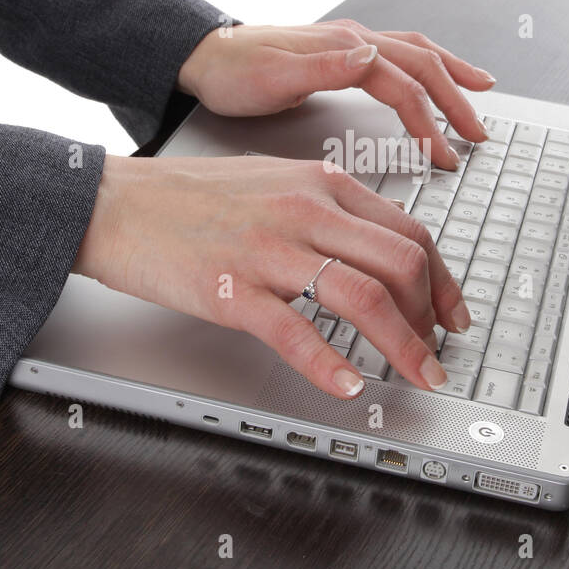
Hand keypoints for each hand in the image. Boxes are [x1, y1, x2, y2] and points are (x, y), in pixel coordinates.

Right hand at [72, 154, 473, 397]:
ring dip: (403, 346)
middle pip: (401, 263)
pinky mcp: (232, 288)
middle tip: (436, 354)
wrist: (117, 203)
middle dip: (432, 318)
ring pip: (363, 297)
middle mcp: (305, 211)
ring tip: (417, 378)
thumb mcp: (275, 182)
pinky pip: (295, 331)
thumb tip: (376, 251)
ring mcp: (270, 250)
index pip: (410, 231)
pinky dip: (329, 364)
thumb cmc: (190, 198)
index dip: (443, 282)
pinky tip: (347, 386)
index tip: (451, 315)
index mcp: (322, 185)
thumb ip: (327, 210)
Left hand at [177, 20, 495, 169]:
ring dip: (451, 74)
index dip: (429, 122)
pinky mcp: (343, 53)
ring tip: (481, 92)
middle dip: (455, 99)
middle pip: (422, 64)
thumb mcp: (273, 76)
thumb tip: (372, 55)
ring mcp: (350, 43)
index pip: (403, 85)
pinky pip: (399, 56)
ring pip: (416, 53)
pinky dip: (426, 67)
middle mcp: (353, 39)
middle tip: (479, 134)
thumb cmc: (232, 74)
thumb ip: (326, 66)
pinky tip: (433, 78)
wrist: (202, 56)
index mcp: (343, 46)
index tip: (445, 155)